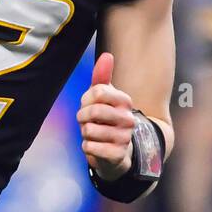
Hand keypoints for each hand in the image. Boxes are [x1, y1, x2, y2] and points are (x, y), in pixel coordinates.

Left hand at [78, 52, 135, 179]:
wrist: (116, 152)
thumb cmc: (105, 119)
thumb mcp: (103, 98)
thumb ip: (102, 77)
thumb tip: (107, 55)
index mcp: (125, 101)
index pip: (97, 91)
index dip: (86, 99)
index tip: (88, 105)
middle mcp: (128, 118)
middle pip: (93, 111)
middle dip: (82, 117)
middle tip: (86, 121)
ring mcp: (124, 138)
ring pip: (89, 130)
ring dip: (85, 133)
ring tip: (94, 135)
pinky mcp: (117, 155)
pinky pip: (89, 147)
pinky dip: (86, 147)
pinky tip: (95, 146)